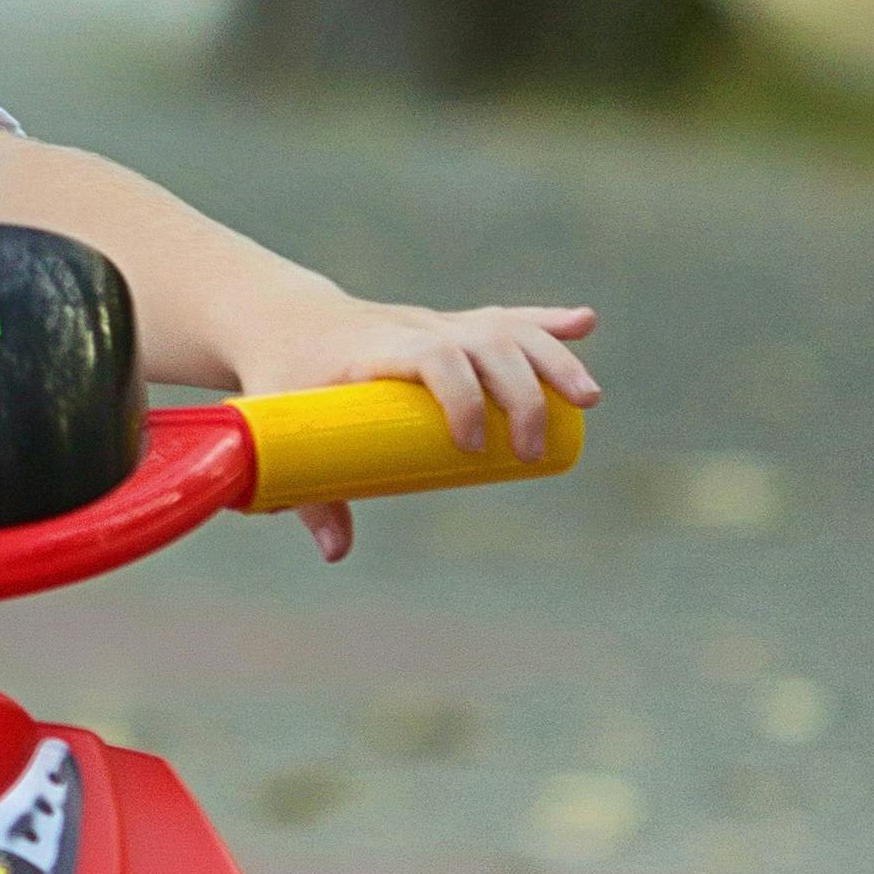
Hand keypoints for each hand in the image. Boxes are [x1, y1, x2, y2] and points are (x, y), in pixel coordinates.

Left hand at [258, 296, 599, 563]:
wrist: (285, 321)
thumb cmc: (285, 380)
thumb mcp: (287, 428)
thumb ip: (311, 492)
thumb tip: (337, 553)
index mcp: (375, 348)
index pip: (431, 356)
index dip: (460, 396)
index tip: (470, 447)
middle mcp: (414, 327)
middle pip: (483, 343)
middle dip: (521, 393)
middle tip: (532, 453)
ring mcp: (437, 322)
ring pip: (504, 329)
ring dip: (552, 360)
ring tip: (588, 400)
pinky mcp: (452, 326)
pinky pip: (506, 319)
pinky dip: (547, 323)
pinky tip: (584, 323)